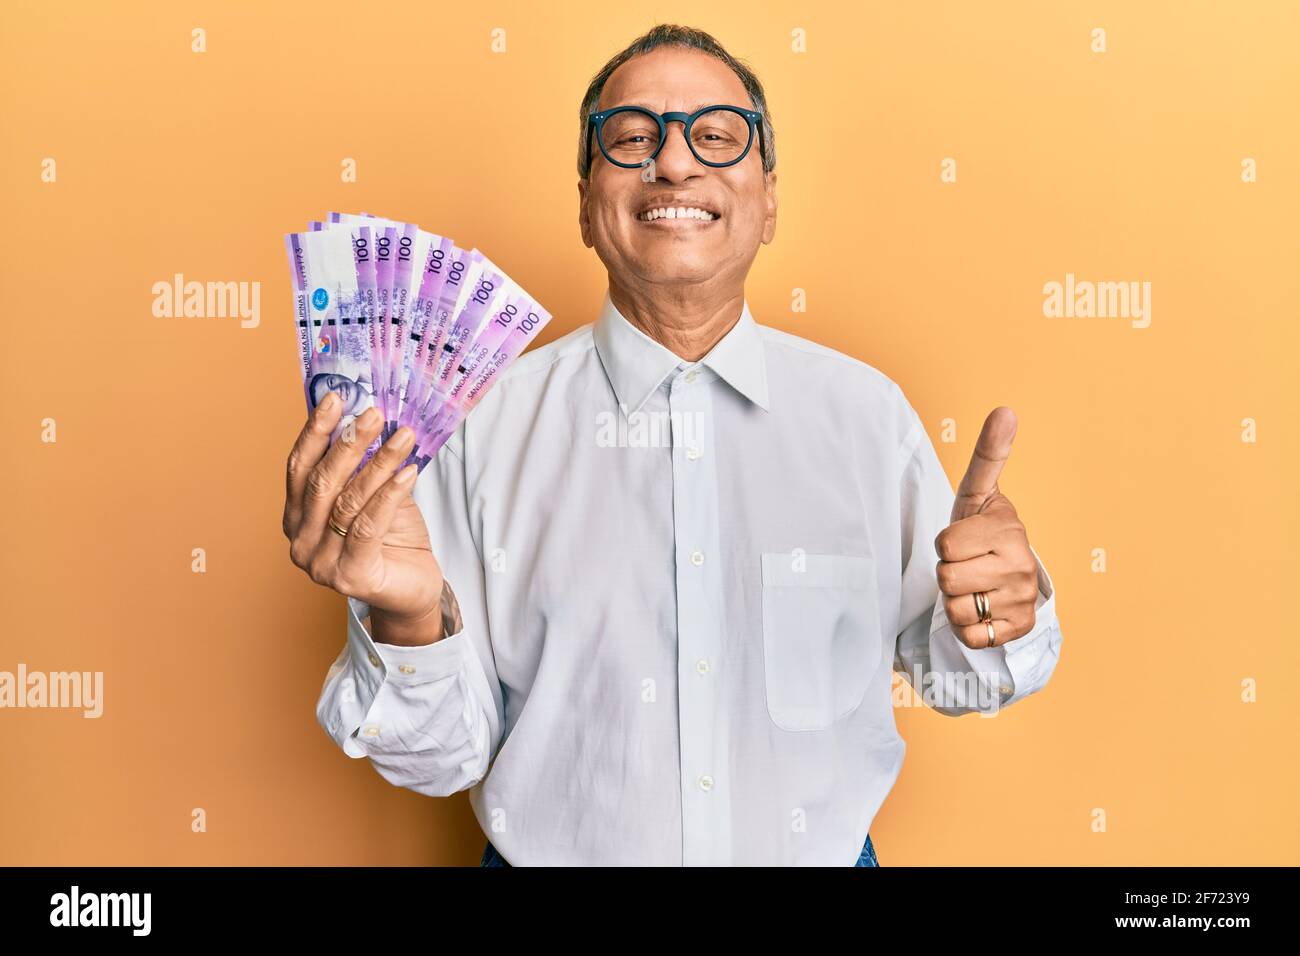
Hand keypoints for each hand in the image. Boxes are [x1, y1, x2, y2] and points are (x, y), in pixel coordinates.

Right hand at [283, 395, 444, 644]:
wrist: (414, 590)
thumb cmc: (393, 541)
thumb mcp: (375, 495)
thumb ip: (364, 468)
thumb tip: (372, 419)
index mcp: (296, 518)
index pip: (298, 468)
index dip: (315, 432)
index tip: (335, 399)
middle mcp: (300, 541)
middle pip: (321, 482)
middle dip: (348, 443)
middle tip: (374, 414)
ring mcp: (321, 563)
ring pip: (348, 501)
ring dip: (378, 463)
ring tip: (404, 436)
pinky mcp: (351, 577)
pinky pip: (368, 526)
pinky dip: (390, 495)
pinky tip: (408, 472)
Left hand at [934, 406, 1039, 648]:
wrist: (1008, 576)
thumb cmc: (982, 531)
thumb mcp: (979, 492)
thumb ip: (988, 454)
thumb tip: (1005, 410)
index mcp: (1009, 529)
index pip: (946, 546)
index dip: (945, 544)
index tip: (964, 539)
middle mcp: (1022, 565)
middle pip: (947, 578)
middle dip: (948, 573)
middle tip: (967, 564)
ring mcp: (1023, 600)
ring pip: (956, 609)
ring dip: (955, 601)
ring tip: (972, 585)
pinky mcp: (1019, 630)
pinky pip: (971, 636)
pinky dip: (967, 627)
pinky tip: (981, 609)